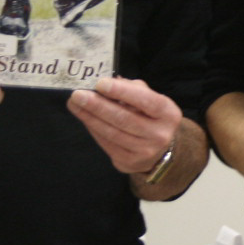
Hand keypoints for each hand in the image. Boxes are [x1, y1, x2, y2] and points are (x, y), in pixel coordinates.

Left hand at [68, 76, 187, 174]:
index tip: (100, 83)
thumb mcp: (151, 99)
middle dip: (98, 105)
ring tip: (75, 105)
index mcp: (168, 114)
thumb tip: (108, 82)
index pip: (145, 100)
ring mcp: (144, 152)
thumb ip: (132, 89)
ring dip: (90, 118)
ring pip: (112, 133)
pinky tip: (85, 118)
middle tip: (77, 95)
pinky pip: (106, 144)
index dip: (121, 91)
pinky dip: (93, 129)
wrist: (161, 150)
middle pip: (124, 118)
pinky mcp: (129, 162)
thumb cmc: (152, 117)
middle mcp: (159, 134)